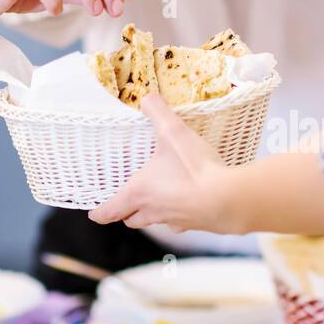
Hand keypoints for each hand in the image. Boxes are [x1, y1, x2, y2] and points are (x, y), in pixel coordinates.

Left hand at [89, 94, 236, 233]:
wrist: (229, 199)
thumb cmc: (195, 170)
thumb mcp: (174, 133)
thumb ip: (158, 113)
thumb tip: (147, 97)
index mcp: (139, 192)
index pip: (111, 210)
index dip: (100, 212)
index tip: (94, 214)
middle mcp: (154, 211)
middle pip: (132, 221)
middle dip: (126, 213)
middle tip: (126, 204)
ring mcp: (176, 221)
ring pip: (156, 223)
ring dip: (152, 215)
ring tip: (158, 201)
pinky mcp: (197, 225)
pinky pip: (181, 224)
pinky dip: (179, 216)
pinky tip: (189, 203)